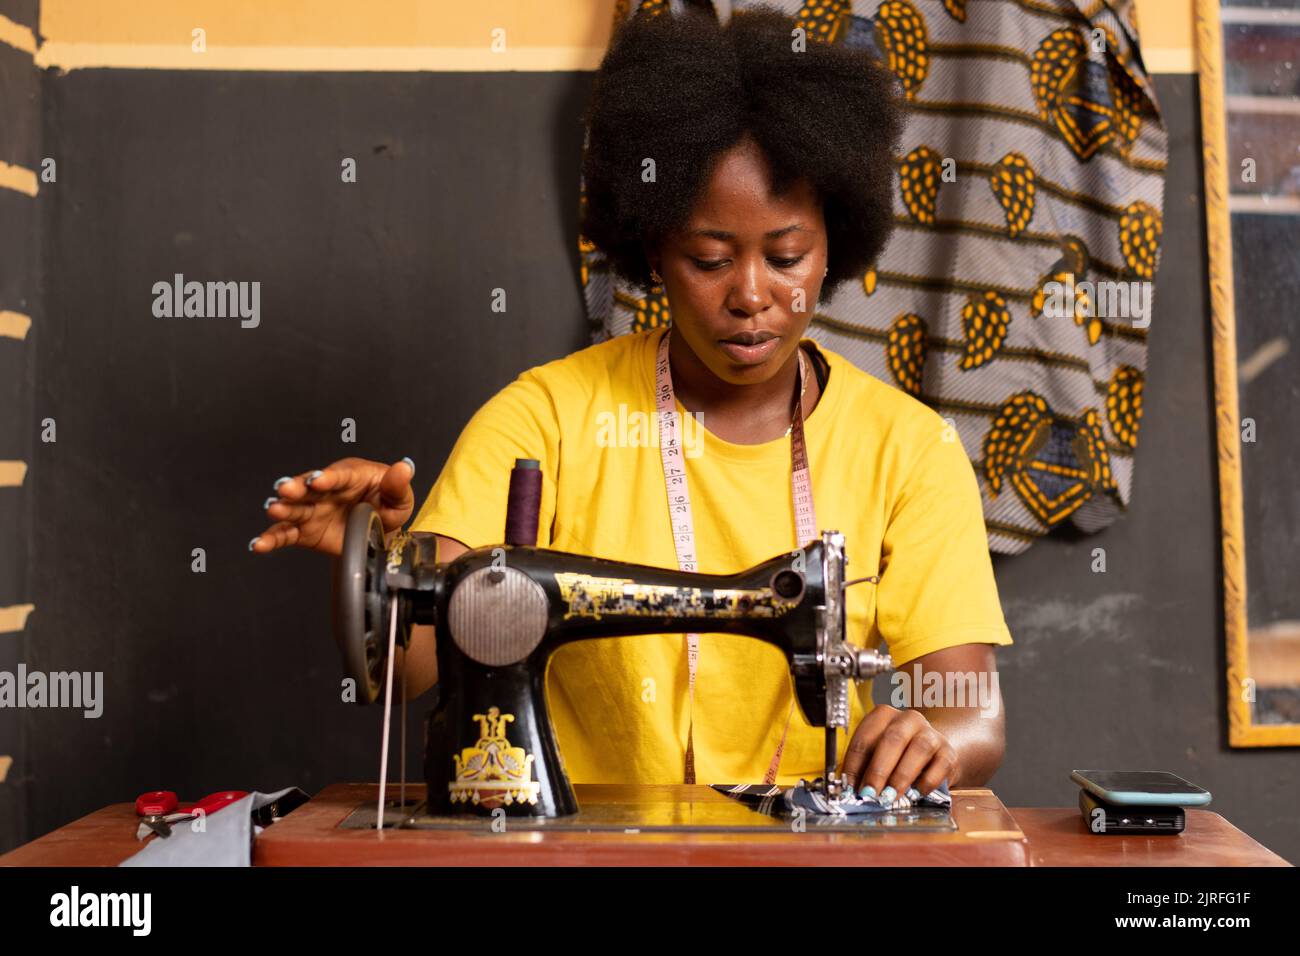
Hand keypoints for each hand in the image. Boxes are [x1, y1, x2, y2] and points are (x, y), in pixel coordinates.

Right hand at [248, 456, 415, 557]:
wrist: (378, 533)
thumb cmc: (388, 506)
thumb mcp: (399, 497)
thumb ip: (398, 485)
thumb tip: (404, 467)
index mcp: (350, 476)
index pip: (338, 476)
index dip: (328, 478)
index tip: (318, 480)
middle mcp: (326, 491)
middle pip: (308, 488)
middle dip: (297, 488)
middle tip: (286, 489)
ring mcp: (313, 510)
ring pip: (294, 508)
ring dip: (282, 508)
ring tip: (273, 509)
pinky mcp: (304, 531)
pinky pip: (286, 534)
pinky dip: (271, 539)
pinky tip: (259, 544)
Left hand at [839, 705, 957, 802]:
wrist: (933, 753)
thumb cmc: (898, 755)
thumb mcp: (877, 756)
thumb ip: (864, 768)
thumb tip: (851, 789)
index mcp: (884, 716)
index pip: (865, 737)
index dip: (854, 763)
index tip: (849, 787)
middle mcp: (909, 719)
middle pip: (892, 739)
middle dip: (878, 769)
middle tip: (869, 792)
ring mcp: (931, 733)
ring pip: (919, 749)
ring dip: (901, 776)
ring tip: (891, 796)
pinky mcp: (949, 752)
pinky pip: (940, 765)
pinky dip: (927, 782)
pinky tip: (916, 793)